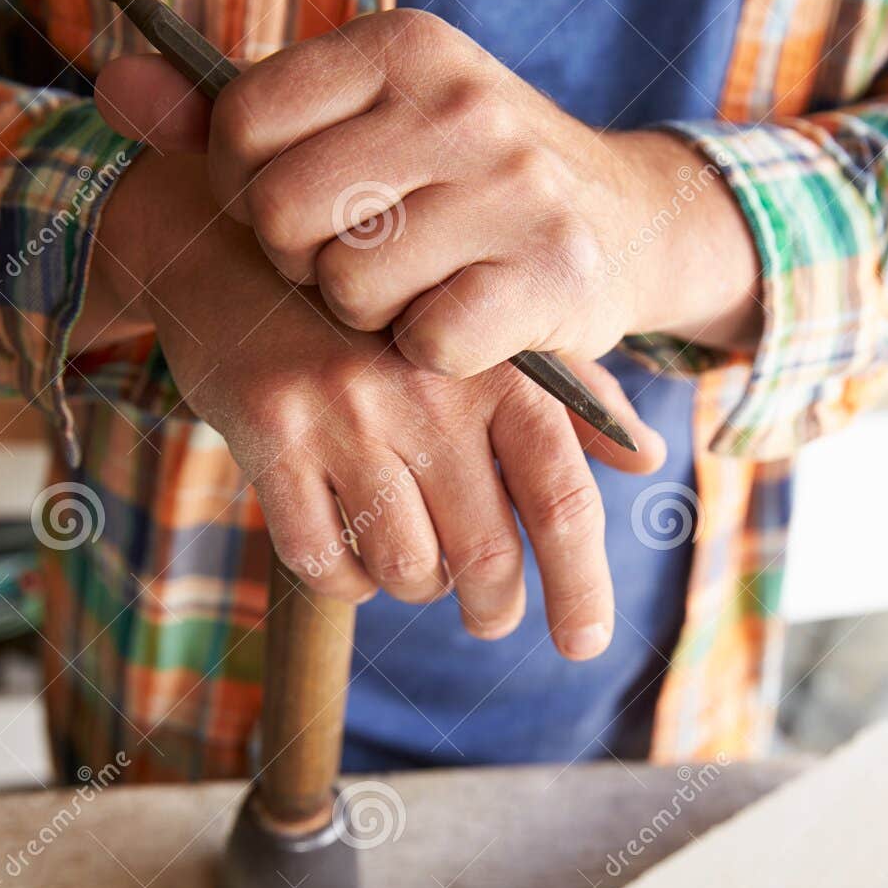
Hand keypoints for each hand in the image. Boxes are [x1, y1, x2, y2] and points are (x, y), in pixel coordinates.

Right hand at [74, 150, 664, 656]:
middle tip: (491, 616)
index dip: (581, 584)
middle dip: (494, 606)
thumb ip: (569, 398)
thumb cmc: (384, 312)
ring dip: (414, 585)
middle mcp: (426, 389)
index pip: (559, 496)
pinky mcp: (270, 433)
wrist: (238, 242)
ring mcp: (344, 412)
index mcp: (495, 369)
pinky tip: (348, 552)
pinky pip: (321, 559)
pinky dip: (343, 579)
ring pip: (404, 566)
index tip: (584, 644)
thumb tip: (650, 459)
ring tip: (410, 562)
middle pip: (486, 553)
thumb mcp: (482, 337)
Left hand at [96, 11, 760, 376]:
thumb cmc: (469, 180)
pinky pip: (427, 340)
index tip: (294, 212)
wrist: (628, 222)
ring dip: (368, 315)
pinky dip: (430, 353)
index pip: (242, 124)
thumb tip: (116, 90)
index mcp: (400, 44)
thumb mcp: (368, 120)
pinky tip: (461, 327)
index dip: (243, 190)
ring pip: (351, 287)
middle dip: (301, 262)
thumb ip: (240, 113)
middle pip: (283, 214)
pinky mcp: (551, 275)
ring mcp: (512, 187)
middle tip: (352, 263)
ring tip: (413, 291)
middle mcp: (457, 100)